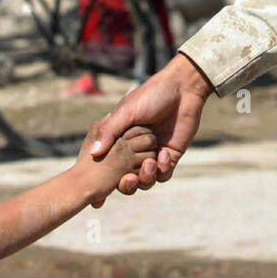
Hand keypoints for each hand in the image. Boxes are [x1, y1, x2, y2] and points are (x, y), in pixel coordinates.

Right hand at [87, 54, 213, 204]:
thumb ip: (109, 132)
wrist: (182, 89)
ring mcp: (153, 153)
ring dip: (146, 177)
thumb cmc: (151, 95)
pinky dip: (162, 169)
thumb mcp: (126, 112)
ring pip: (146, 180)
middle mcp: (136, 150)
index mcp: (122, 140)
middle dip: (127, 185)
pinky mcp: (171, 155)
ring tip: (149, 164)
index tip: (100, 188)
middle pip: (127, 179)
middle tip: (128, 179)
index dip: (104, 180)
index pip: (110, 165)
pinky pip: (164, 174)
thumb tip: (93, 154)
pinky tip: (164, 154)